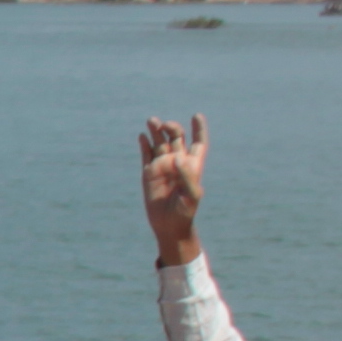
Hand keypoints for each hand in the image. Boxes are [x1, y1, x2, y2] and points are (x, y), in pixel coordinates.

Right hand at [137, 117, 205, 260]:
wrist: (168, 224)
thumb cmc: (185, 210)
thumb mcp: (192, 194)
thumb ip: (187, 175)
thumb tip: (177, 158)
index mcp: (193, 165)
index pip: (198, 142)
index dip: (198, 129)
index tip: (196, 116)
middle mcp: (177, 162)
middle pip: (177, 138)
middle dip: (172, 128)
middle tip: (165, 126)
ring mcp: (162, 166)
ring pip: (159, 143)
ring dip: (156, 131)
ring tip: (152, 121)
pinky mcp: (148, 173)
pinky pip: (146, 155)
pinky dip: (144, 145)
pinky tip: (143, 136)